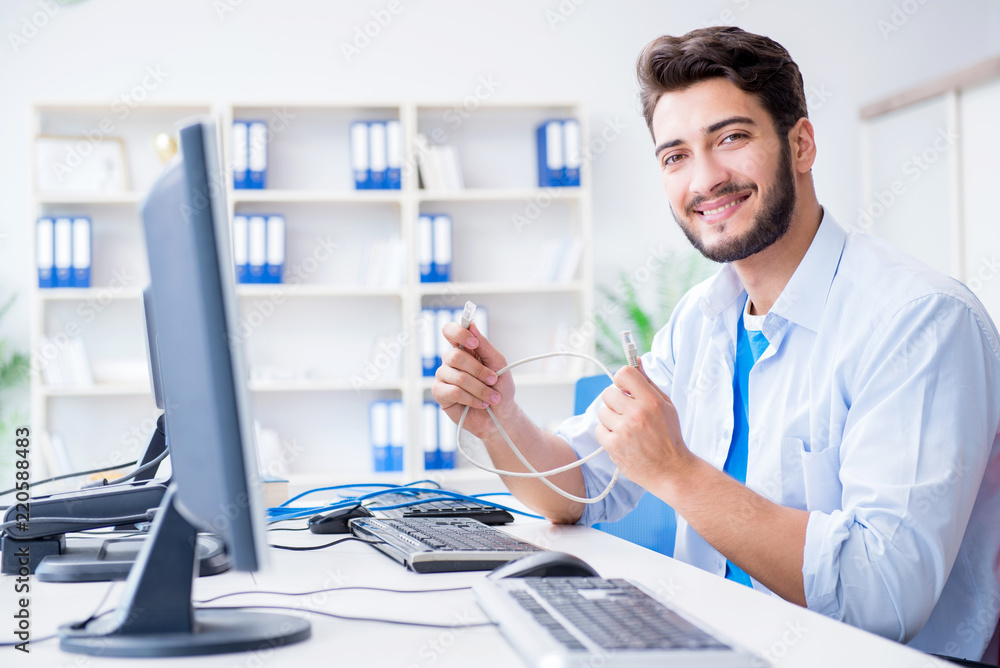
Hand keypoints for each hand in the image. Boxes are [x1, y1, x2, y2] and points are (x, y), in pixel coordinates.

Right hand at [431, 322, 516, 439]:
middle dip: (479, 371)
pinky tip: (480, 404)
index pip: (450, 331)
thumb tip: (472, 325)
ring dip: (480, 389)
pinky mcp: (440, 394)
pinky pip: (453, 392)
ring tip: (491, 398)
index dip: (459, 333)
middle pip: (455, 356)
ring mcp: (443, 376)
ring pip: (458, 377)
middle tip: (493, 380)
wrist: (501, 415)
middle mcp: (451, 361)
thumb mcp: (498, 364)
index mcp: (464, 349)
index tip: (474, 343)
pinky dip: (471, 399)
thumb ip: (485, 346)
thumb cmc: (500, 388)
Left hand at [595, 361, 693, 495]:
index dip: (621, 380)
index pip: (624, 373)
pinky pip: (599, 430)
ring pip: (602, 412)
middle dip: (615, 401)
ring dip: (611, 419)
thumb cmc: (669, 436)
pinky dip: (608, 434)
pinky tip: (622, 440)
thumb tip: (636, 361)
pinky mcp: (614, 446)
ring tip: (627, 428)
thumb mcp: (665, 405)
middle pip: (608, 393)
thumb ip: (648, 383)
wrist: (672, 470)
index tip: (625, 389)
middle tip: (626, 412)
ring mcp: (623, 430)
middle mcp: (636, 413)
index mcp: (651, 400)